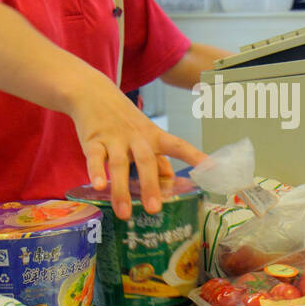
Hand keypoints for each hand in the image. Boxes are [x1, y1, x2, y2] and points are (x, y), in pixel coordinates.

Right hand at [68, 78, 204, 218]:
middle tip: (154, 209)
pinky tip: (98, 187)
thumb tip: (170, 178)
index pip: (179, 146)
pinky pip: (94, 157)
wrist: (92, 93)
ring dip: (121, 190)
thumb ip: (157, 157)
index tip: (212, 168)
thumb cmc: (123, 118)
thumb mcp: (145, 133)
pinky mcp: (93, 140)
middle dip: (150, 186)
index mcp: (154, 136)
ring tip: (124, 213)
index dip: (196, 157)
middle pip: (146, 160)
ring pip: (119, 164)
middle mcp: (136, 137)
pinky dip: (96, 172)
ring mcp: (114, 138)